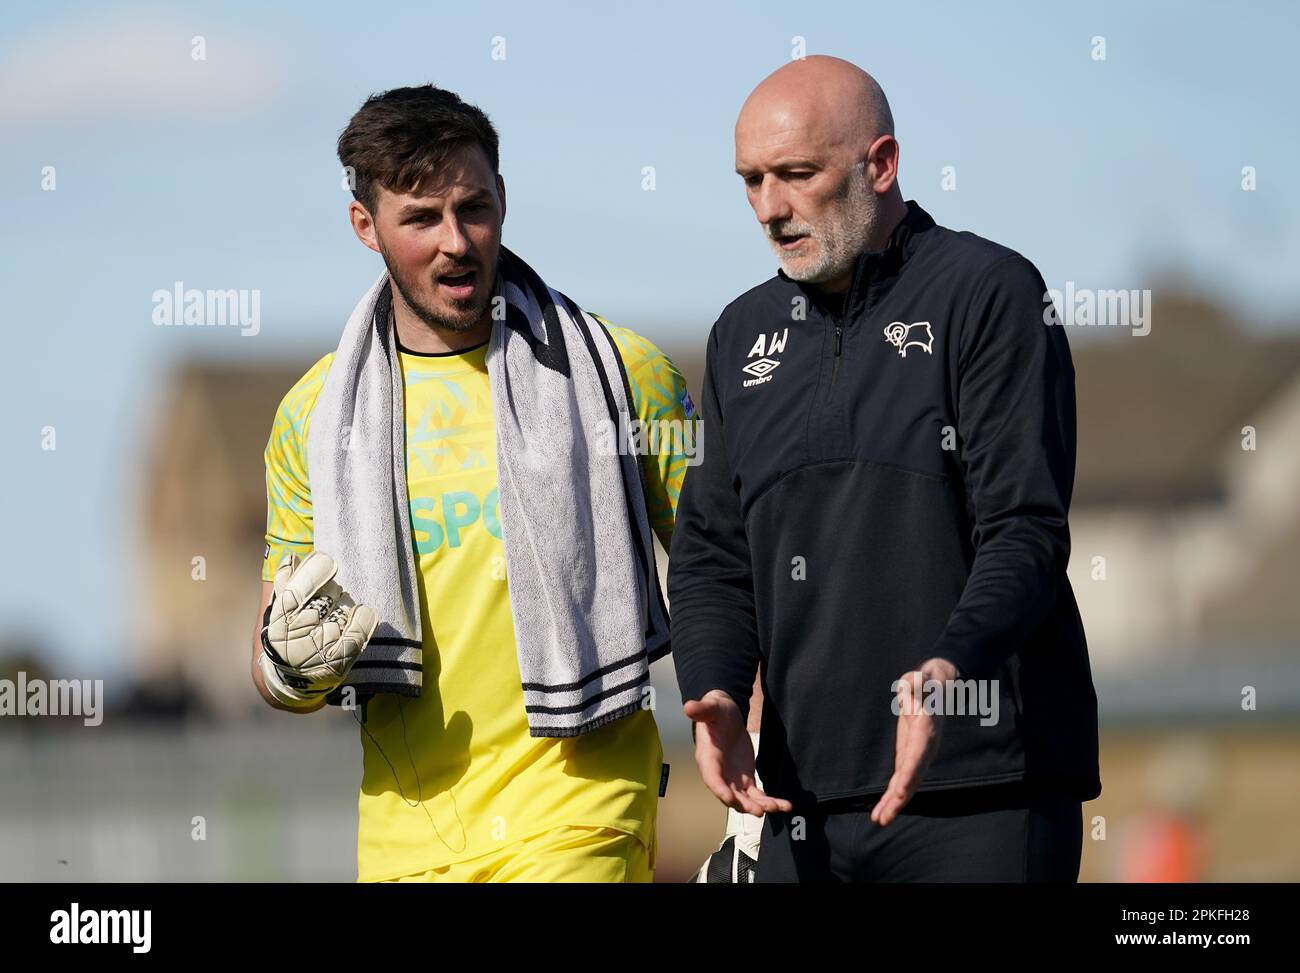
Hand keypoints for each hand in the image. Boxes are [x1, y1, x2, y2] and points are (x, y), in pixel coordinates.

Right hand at [258, 552, 378, 706]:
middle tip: (328, 598)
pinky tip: (361, 614)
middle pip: (328, 593)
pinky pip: (361, 626)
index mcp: (280, 619)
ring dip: (345, 604)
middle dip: (331, 590)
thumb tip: (292, 558)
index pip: (299, 588)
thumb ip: (285, 583)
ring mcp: (321, 647)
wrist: (292, 679)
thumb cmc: (288, 635)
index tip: (327, 562)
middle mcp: (299, 634)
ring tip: (335, 613)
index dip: (317, 569)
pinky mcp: (340, 659)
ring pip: (345, 607)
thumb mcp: (279, 611)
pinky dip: (364, 616)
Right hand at [683, 690, 791, 816]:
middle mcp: (719, 774)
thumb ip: (702, 710)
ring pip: (745, 800)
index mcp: (708, 759)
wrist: (725, 716)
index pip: (712, 778)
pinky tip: (785, 805)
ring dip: (760, 806)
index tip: (729, 798)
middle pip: (730, 796)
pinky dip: (770, 801)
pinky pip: (757, 796)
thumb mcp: (711, 708)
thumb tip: (688, 706)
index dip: (720, 789)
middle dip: (744, 805)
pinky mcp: (746, 780)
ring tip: (777, 807)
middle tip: (759, 811)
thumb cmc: (716, 711)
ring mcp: (733, 780)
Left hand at [870, 657, 957, 826]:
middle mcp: (924, 747)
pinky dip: (892, 795)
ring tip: (879, 821)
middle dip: (899, 799)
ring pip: (907, 784)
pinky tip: (882, 811)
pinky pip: (902, 779)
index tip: (899, 792)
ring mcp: (918, 754)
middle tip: (884, 818)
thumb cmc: (926, 682)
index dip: (909, 774)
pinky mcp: (910, 756)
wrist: (937, 688)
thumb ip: (917, 682)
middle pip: (913, 777)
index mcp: (926, 730)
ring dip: (893, 803)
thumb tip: (910, 684)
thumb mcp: (921, 678)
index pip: (917, 755)